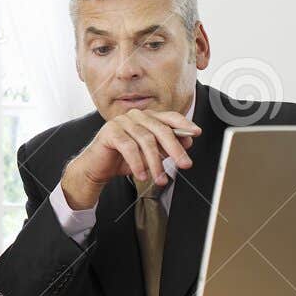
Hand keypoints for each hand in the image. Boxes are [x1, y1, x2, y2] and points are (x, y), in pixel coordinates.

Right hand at [59, 109, 200, 210]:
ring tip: (161, 179)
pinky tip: (142, 175)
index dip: (184, 124)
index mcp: (147, 117)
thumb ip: (167, 147)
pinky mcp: (109, 132)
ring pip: (145, 140)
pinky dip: (137, 163)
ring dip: (156, 163)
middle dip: (175, 148)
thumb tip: (188, 142)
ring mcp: (121, 122)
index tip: (197, 133)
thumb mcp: (150, 154)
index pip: (169, 117)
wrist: (98, 167)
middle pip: (160, 129)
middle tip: (185, 164)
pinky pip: (128, 147)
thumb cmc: (124, 159)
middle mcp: (135, 116)